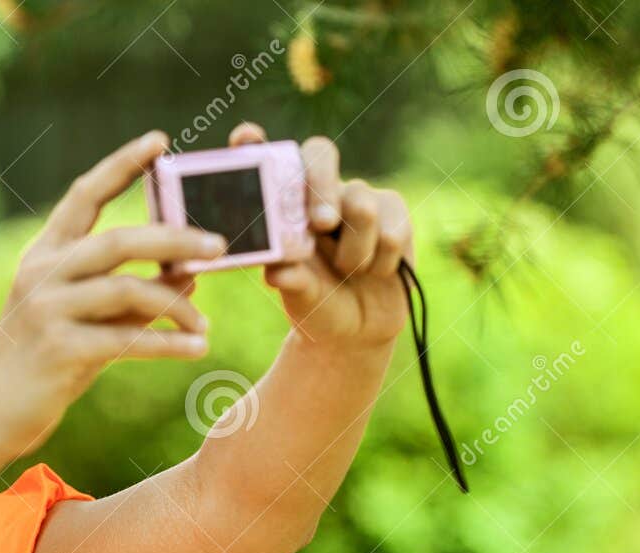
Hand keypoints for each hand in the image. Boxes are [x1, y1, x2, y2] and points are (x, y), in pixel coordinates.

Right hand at [0, 130, 222, 460]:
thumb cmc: (45, 363)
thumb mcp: (87, 320)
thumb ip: (132, 297)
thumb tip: (192, 279)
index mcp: (44, 254)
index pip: (84, 195)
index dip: (122, 165)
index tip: (161, 141)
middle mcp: (42, 273)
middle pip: (119, 240)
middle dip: (174, 239)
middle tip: (218, 246)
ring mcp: (47, 309)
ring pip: (128, 290)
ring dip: (177, 306)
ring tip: (204, 325)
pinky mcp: (60, 349)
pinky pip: (128, 339)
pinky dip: (167, 343)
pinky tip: (197, 349)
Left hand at [229, 122, 413, 350]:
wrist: (359, 328)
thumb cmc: (318, 305)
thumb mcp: (299, 297)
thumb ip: (290, 281)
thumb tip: (279, 272)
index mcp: (285, 206)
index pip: (268, 161)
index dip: (254, 142)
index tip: (246, 137)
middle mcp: (318, 191)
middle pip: (321, 152)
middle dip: (322, 185)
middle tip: (322, 225)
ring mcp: (356, 196)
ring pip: (361, 205)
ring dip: (355, 252)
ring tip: (350, 271)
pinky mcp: (393, 209)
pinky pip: (391, 230)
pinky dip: (382, 263)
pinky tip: (377, 272)